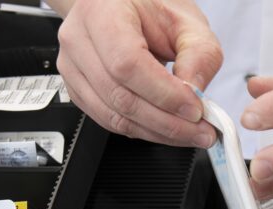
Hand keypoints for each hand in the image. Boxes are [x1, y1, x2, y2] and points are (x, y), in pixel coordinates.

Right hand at [56, 0, 222, 146]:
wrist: (126, 7)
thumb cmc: (151, 10)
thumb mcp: (188, 23)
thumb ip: (199, 56)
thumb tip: (195, 96)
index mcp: (102, 11)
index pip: (128, 63)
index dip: (164, 93)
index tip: (194, 108)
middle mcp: (79, 39)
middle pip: (120, 96)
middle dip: (166, 121)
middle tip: (200, 130)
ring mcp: (72, 67)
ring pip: (114, 116)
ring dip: (157, 131)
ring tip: (189, 132)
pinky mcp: (77, 90)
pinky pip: (109, 121)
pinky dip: (143, 131)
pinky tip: (166, 129)